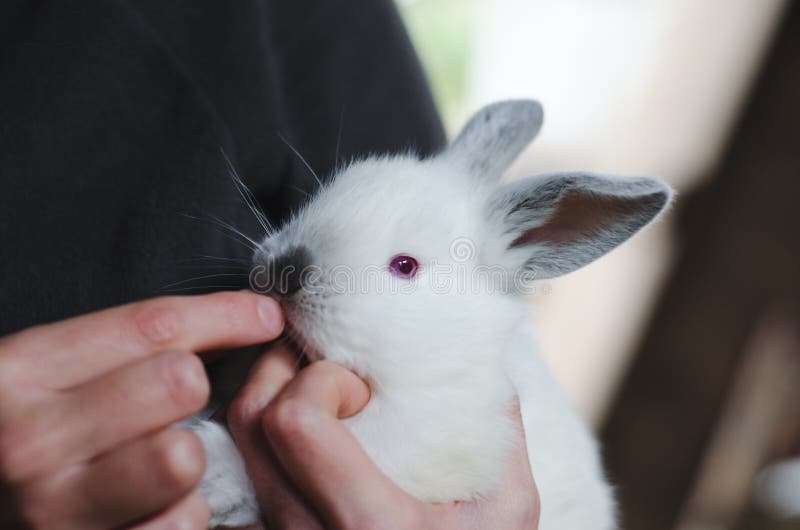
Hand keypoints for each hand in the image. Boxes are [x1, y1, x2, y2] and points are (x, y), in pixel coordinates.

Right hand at [0, 292, 283, 528]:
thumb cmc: (29, 429)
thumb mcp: (55, 370)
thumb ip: (135, 343)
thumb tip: (249, 315)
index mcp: (22, 371)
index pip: (154, 326)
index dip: (227, 314)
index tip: (267, 316)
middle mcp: (31, 440)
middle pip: (179, 383)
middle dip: (191, 387)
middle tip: (177, 401)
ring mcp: (53, 507)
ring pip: (184, 458)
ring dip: (187, 455)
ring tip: (161, 455)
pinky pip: (183, 521)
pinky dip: (182, 512)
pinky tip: (154, 504)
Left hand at [228, 346, 539, 529]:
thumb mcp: (508, 509)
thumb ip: (496, 426)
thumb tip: (480, 352)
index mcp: (372, 525)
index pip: (294, 422)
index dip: (320, 380)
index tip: (363, 390)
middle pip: (248, 425)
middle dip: (282, 372)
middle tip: (331, 373)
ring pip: (236, 451)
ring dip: (269, 401)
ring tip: (318, 397)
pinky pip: (244, 480)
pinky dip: (264, 444)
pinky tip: (305, 439)